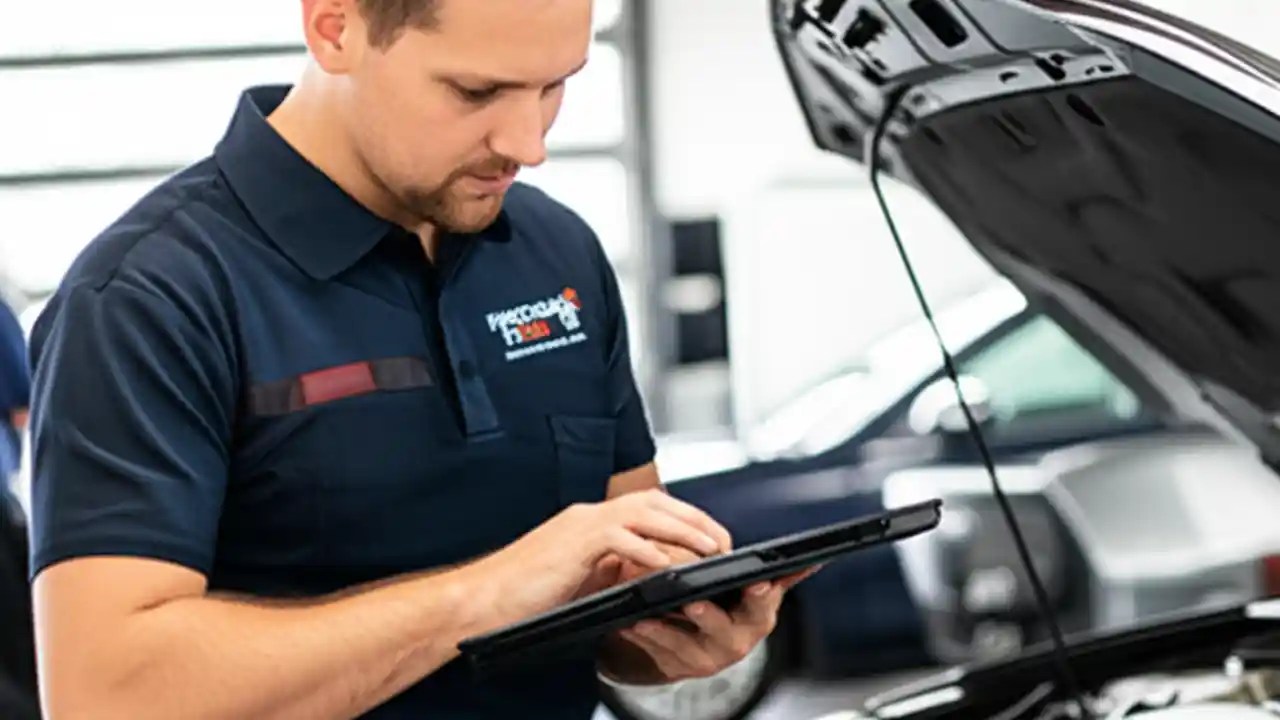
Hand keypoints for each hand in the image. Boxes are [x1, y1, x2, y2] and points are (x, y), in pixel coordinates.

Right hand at [464, 490, 732, 629]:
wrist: (481, 600)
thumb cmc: (526, 596)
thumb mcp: (582, 579)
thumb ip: (614, 570)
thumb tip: (653, 574)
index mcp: (592, 522)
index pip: (650, 508)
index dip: (685, 520)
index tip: (712, 538)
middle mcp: (589, 515)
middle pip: (655, 502)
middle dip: (695, 519)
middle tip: (724, 541)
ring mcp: (580, 525)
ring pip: (645, 513)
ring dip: (683, 530)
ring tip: (711, 548)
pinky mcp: (573, 543)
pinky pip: (620, 538)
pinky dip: (649, 550)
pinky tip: (669, 566)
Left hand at [602, 565, 822, 683]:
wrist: (698, 640)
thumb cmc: (728, 605)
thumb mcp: (754, 593)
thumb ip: (781, 576)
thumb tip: (813, 559)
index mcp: (757, 618)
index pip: (763, 605)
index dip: (761, 595)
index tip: (758, 583)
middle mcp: (737, 642)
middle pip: (726, 631)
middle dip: (709, 617)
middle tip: (693, 602)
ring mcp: (706, 658)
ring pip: (685, 645)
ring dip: (665, 630)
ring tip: (647, 613)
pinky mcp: (678, 667)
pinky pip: (659, 653)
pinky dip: (645, 637)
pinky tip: (629, 622)